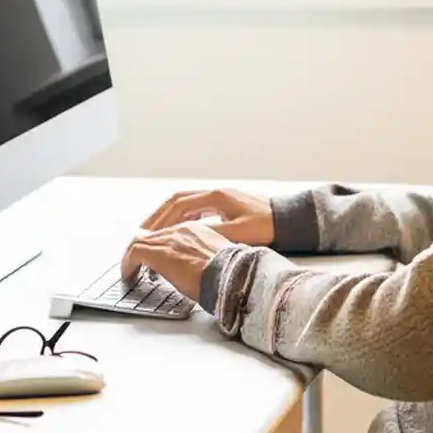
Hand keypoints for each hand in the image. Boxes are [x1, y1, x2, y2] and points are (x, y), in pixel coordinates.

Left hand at [120, 222, 233, 299]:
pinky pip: (134, 253)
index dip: (159, 246)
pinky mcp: (158, 252)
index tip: (156, 259)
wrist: (232, 277)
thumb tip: (201, 272)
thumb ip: (207, 260)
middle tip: (135, 263)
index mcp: (198, 230)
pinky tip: (129, 277)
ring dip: (133, 257)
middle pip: (152, 234)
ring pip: (140, 241)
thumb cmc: (231, 274)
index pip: (170, 233)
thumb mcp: (220, 261)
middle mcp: (182, 229)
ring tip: (130, 271)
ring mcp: (170, 239)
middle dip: (142, 249)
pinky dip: (128, 265)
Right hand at [141, 189, 274, 245]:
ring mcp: (220, 198)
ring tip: (155, 231)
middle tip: (143, 232)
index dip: (160, 220)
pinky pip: (196, 207)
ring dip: (169, 216)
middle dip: (158, 216)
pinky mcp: (226, 205)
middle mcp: (216, 193)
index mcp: (216, 197)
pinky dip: (182, 217)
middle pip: (177, 200)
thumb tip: (188, 238)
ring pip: (186, 203)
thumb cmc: (268, 226)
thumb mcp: (239, 233)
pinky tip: (178, 230)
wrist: (290, 219)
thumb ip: (213, 234)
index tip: (146, 233)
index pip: (179, 205)